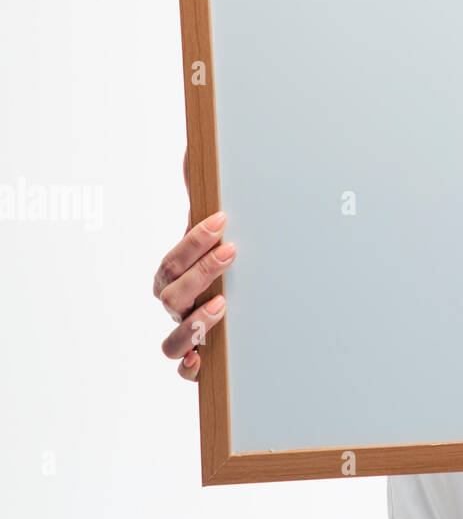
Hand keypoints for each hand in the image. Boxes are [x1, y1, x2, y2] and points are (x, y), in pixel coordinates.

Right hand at [154, 148, 233, 380]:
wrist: (237, 287)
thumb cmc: (221, 254)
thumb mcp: (215, 224)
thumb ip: (204, 190)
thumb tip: (194, 148)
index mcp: (174, 272)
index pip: (172, 258)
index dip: (193, 241)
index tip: (222, 220)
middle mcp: (175, 304)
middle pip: (170, 295)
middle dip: (201, 272)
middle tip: (233, 252)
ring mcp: (183, 332)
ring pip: (170, 338)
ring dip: (192, 324)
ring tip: (222, 307)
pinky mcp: (198, 356)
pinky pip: (183, 371)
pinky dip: (189, 367)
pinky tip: (202, 359)